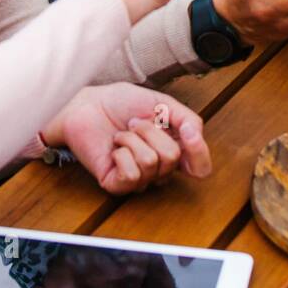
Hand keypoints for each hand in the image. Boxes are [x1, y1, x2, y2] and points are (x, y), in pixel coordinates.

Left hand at [42, 84, 211, 194]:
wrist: (87, 105)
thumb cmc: (121, 104)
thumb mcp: (162, 103)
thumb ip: (187, 118)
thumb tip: (197, 136)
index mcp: (173, 149)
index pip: (200, 169)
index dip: (199, 153)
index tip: (189, 132)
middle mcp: (159, 168)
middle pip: (173, 158)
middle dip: (151, 131)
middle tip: (135, 123)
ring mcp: (139, 178)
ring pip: (151, 162)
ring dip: (133, 139)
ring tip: (121, 134)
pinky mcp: (118, 184)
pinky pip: (132, 174)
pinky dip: (122, 152)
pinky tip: (114, 148)